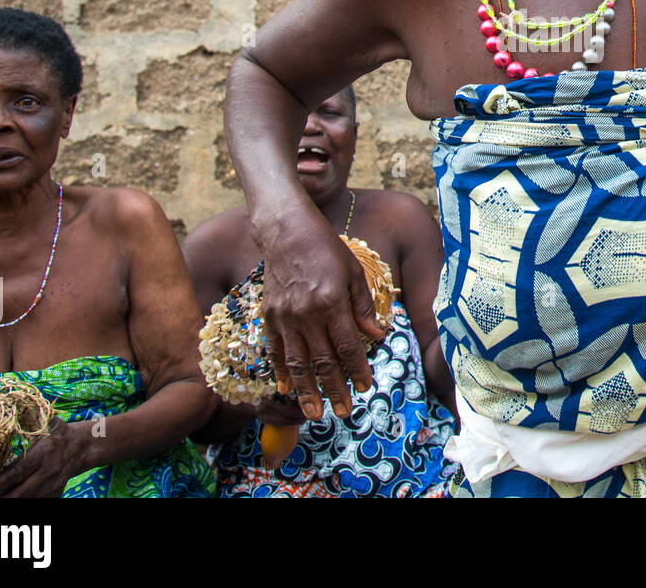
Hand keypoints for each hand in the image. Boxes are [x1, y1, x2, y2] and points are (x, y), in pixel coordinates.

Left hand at [0, 416, 90, 497]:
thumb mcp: (46, 424)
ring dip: (6, 503)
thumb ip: (27, 422)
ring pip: (26, 502)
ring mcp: (51, 487)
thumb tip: (5, 411)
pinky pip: (34, 503)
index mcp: (43, 454)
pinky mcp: (54, 495)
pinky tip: (6, 500)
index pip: (16, 473)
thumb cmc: (58, 433)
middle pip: (18, 494)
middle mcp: (47, 473)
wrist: (83, 447)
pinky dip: (20, 504)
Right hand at [251, 200, 385, 422]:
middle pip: (323, 361)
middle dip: (335, 390)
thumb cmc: (326, 248)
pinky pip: (275, 350)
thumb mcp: (354, 272)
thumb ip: (363, 307)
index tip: (365, 387)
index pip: (348, 346)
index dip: (357, 369)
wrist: (286, 231)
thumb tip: (376, 336)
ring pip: (297, 363)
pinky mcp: (269, 315)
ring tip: (315, 413)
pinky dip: (280, 371)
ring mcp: (285, 316)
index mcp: (332, 302)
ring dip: (307, 391)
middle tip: (344, 412)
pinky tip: (285, 388)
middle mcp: (307, 314)